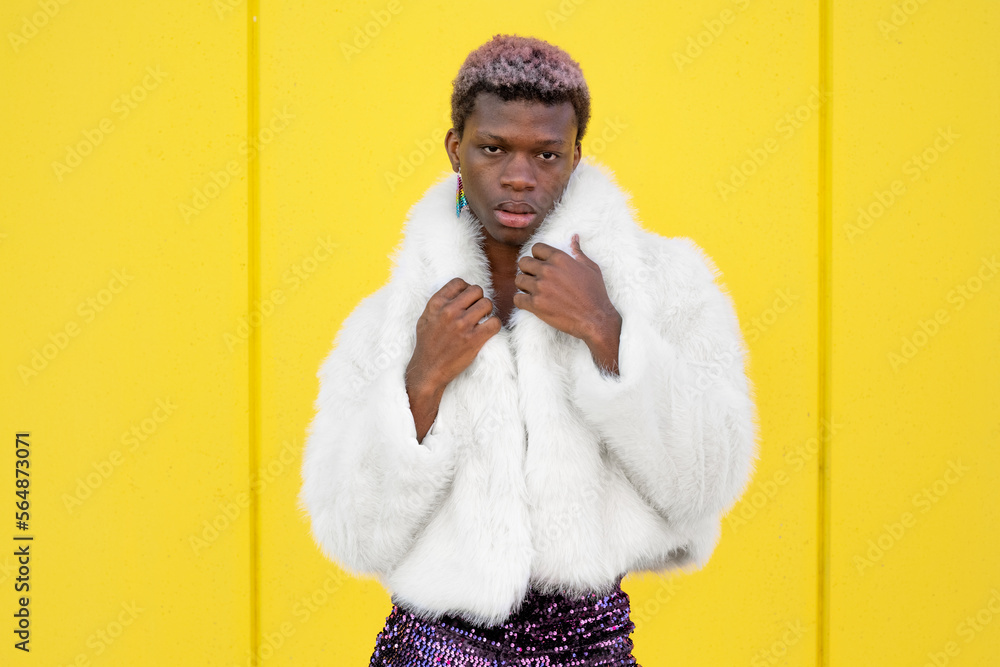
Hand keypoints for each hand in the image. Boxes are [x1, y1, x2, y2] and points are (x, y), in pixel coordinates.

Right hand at [405, 277, 500, 440]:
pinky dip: (494, 325)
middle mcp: (449, 311)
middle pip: (477, 290)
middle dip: (479, 299)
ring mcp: (462, 325)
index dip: (466, 289)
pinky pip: (495, 322)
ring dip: (487, 312)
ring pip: (487, 304)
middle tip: (476, 311)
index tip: (466, 300)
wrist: (428, 370)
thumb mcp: (425, 318)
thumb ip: (439, 303)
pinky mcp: (474, 339)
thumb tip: (456, 292)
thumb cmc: (427, 345)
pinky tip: (487, 331)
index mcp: (436, 304)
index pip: (459, 282)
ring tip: (481, 321)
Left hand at [514, 233, 621, 372]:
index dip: (538, 256)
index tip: (543, 265)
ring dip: (524, 285)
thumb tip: (574, 237)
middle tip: (536, 279)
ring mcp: (540, 287)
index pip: (536, 248)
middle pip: (523, 262)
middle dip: (528, 270)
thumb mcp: (591, 268)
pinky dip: (522, 301)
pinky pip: (517, 298)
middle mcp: (547, 270)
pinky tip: (532, 303)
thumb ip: (578, 252)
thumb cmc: (595, 293)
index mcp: (559, 258)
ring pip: (518, 280)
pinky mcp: (535, 304)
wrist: (596, 319)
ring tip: (534, 291)